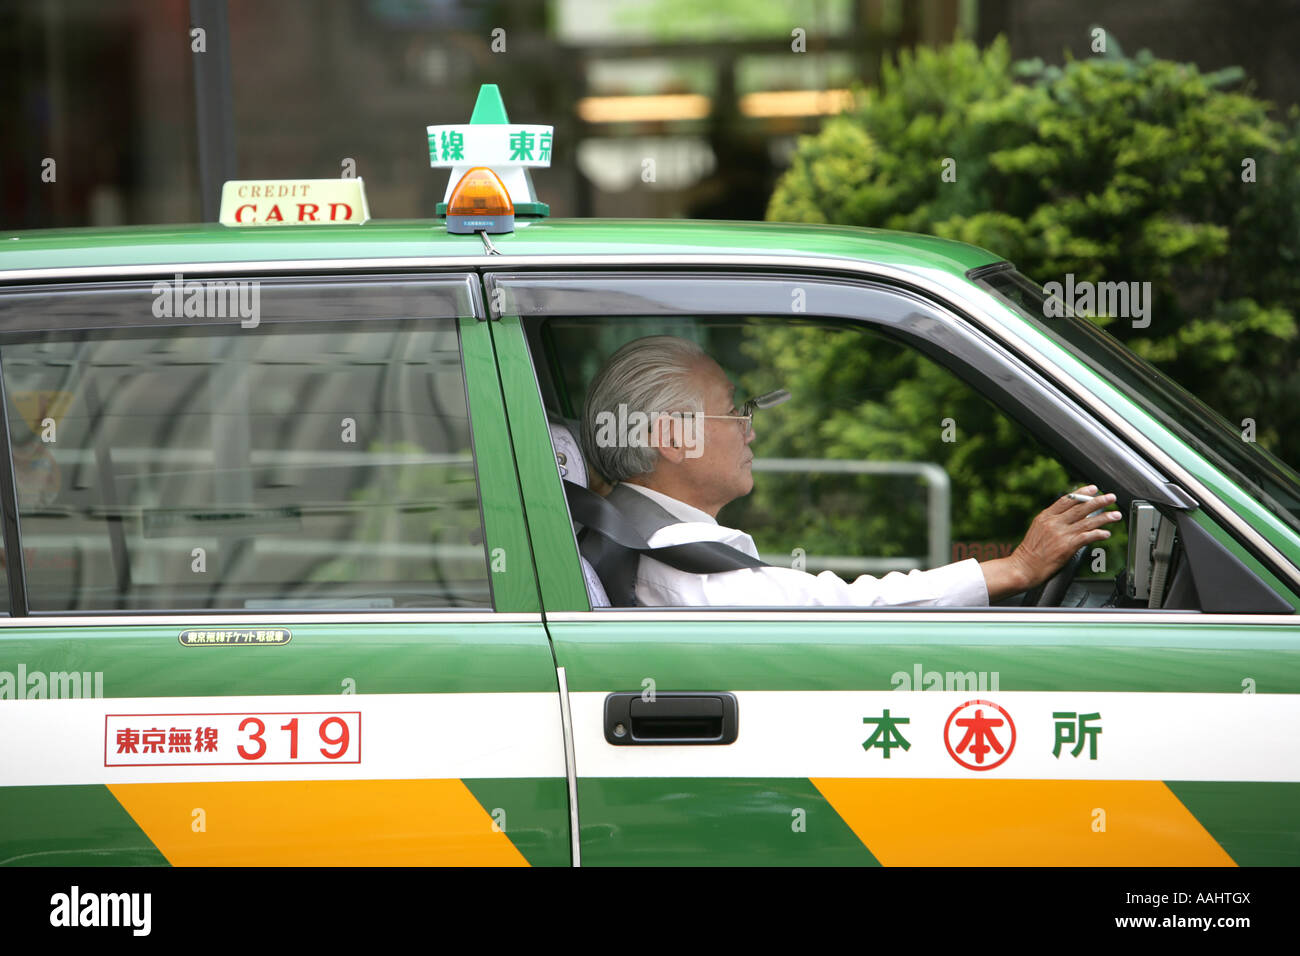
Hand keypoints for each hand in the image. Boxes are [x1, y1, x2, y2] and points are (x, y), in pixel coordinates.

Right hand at [1005, 485, 1123, 590]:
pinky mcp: (1067, 547)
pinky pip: (1087, 537)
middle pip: (1080, 508)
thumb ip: (1051, 522)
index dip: (1081, 493)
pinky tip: (1106, 534)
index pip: (1066, 500)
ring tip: (1116, 515)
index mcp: (1045, 517)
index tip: (1093, 488)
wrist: (1023, 568)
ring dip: (1104, 518)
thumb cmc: (1029, 553)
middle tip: (1111, 497)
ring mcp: (1061, 534)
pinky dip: (1098, 534)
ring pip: (1087, 522)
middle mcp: (1054, 523)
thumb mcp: (1037, 530)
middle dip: (1098, 501)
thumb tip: (1068, 517)